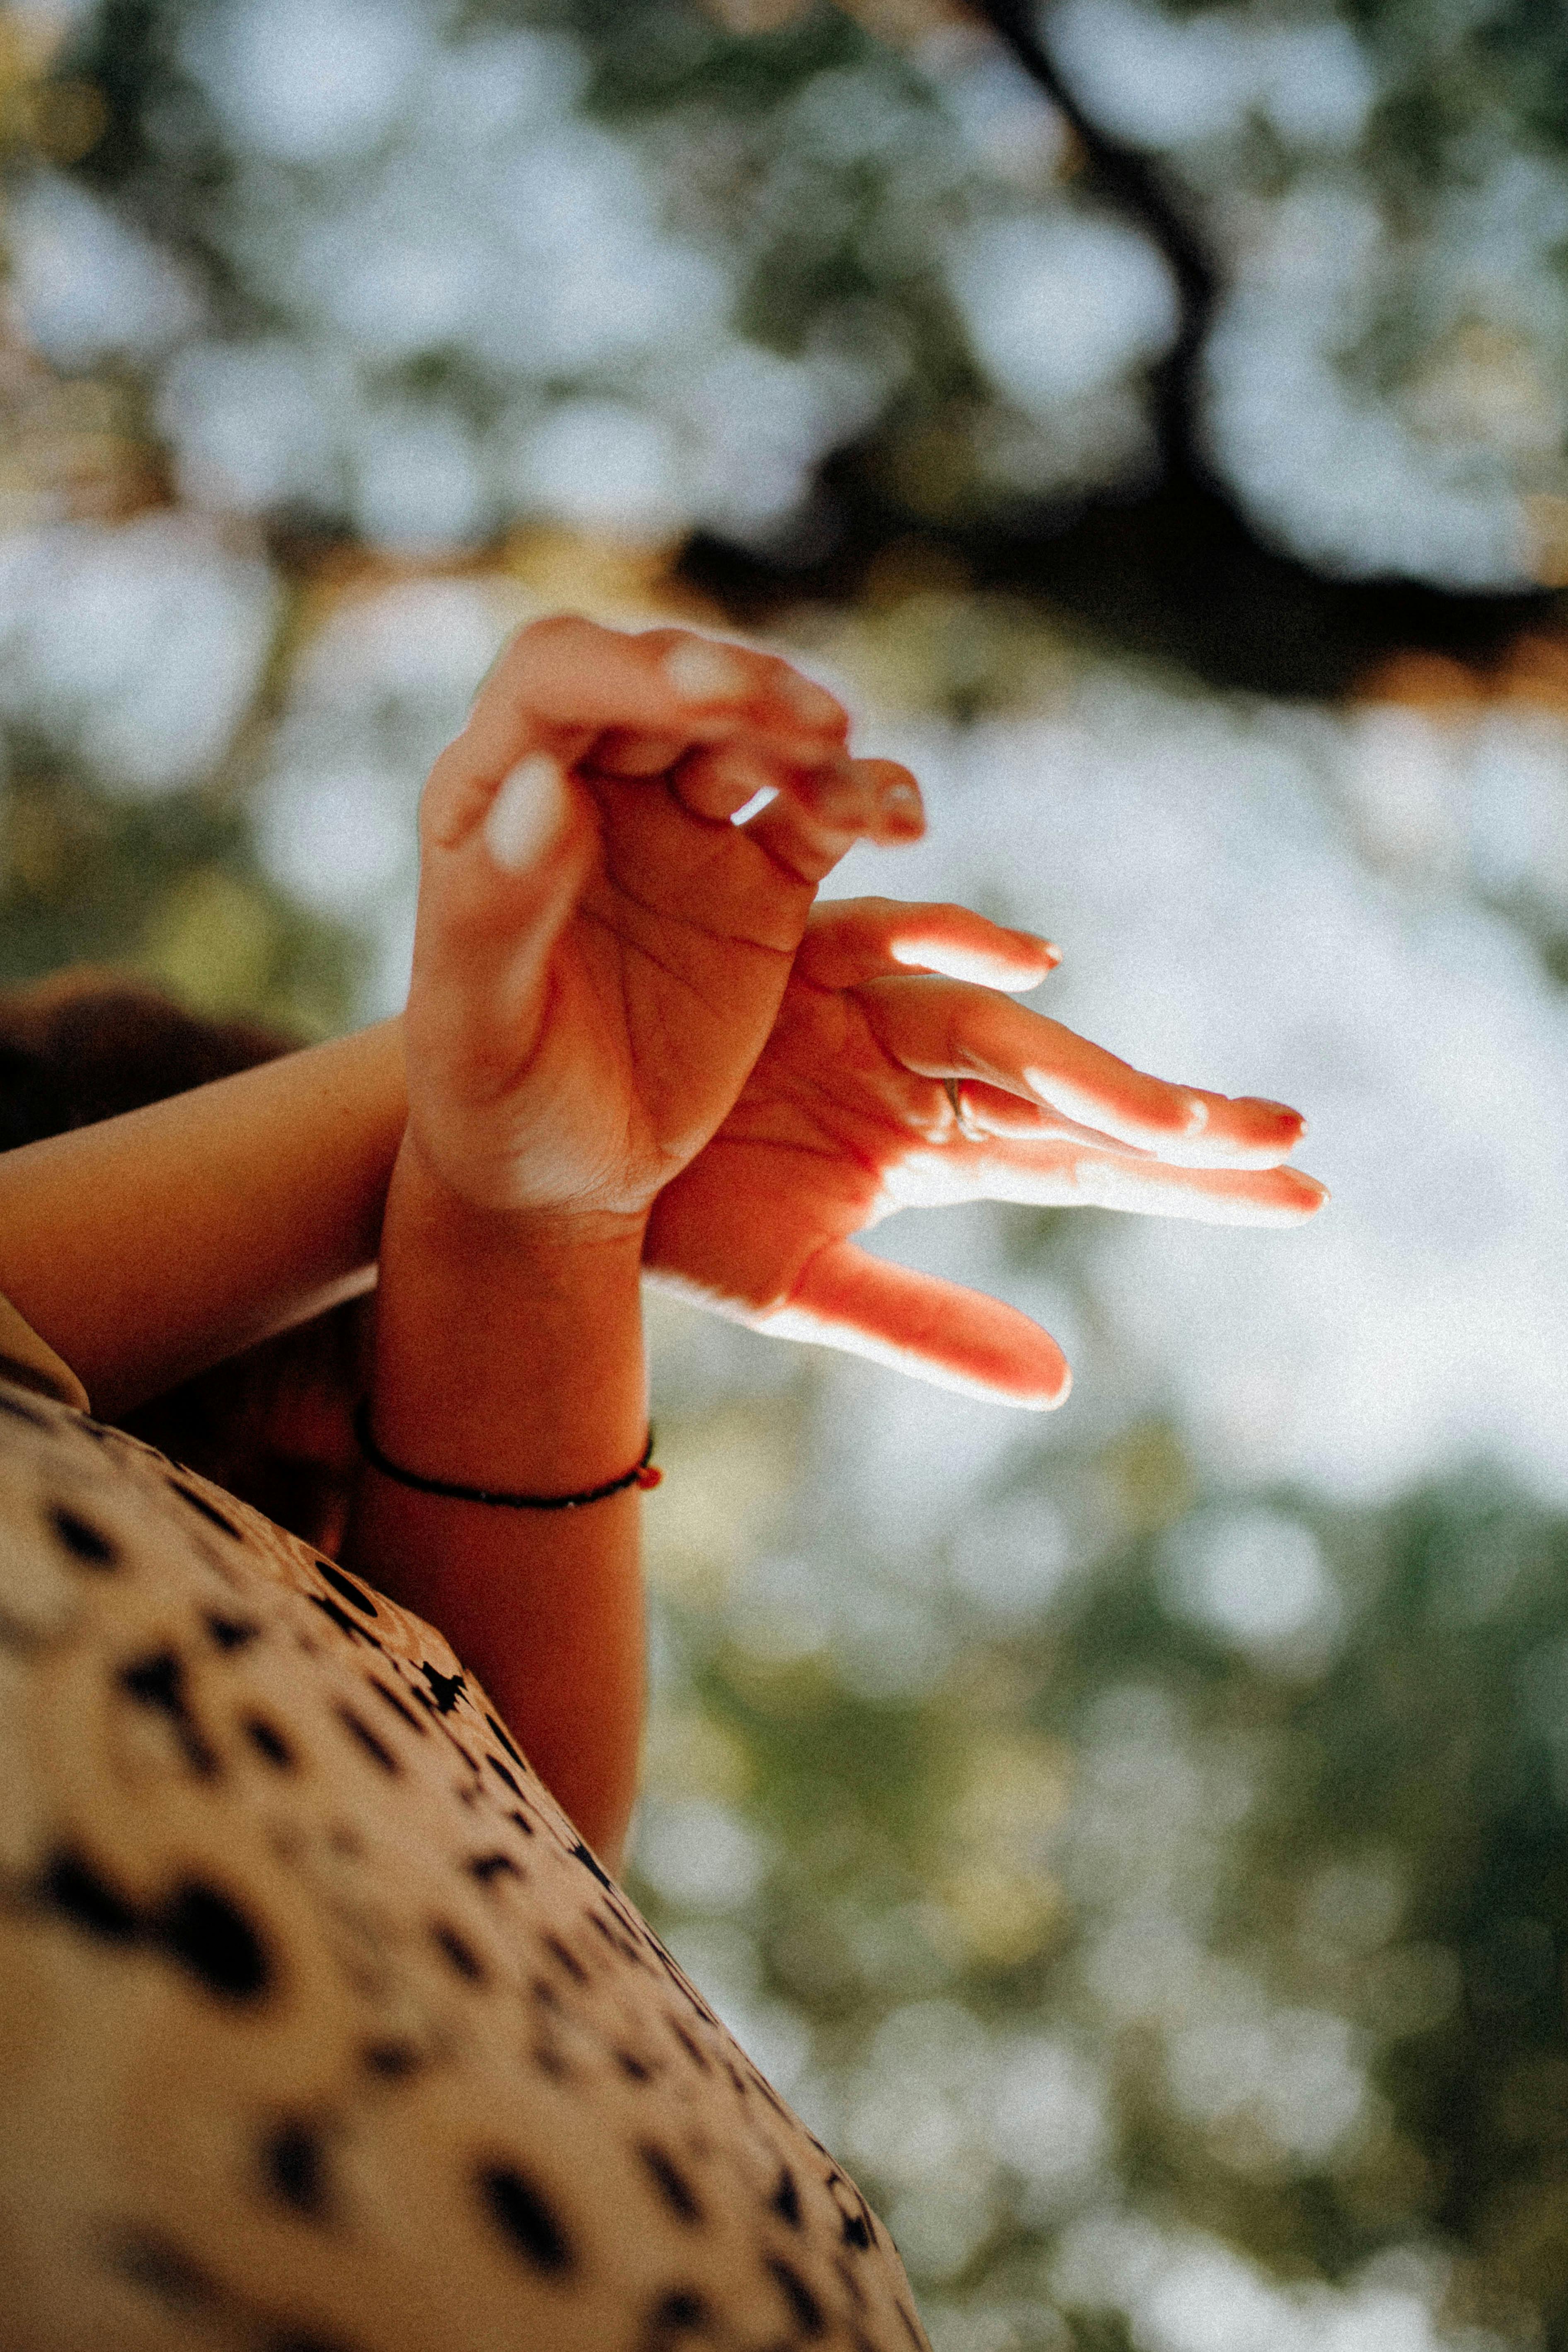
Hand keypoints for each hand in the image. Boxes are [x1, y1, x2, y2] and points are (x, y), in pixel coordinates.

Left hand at [402, 618, 923, 1232]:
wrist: (556, 1180)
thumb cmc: (490, 1102)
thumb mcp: (476, 1023)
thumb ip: (499, 908)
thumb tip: (545, 785)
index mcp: (492, 798)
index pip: (556, 680)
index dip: (631, 672)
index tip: (703, 694)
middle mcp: (587, 787)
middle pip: (667, 686)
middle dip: (742, 689)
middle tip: (808, 726)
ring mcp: (680, 828)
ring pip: (751, 735)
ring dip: (810, 740)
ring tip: (854, 795)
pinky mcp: (758, 881)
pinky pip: (819, 813)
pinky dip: (866, 801)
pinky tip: (900, 823)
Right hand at [645, 897, 1325, 1406]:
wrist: (550, 1158)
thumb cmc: (670, 1220)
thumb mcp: (800, 1287)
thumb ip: (927, 1328)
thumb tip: (1063, 1384)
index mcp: (928, 1142)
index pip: (1085, 1162)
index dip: (1190, 1177)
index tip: (1304, 1190)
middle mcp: (917, 1069)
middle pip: (1071, 1095)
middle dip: (1175, 1125)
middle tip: (1289, 1148)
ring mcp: (864, 1008)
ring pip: (1001, 1032)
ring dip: (1092, 1076)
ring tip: (1192, 1129)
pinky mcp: (798, 951)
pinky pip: (892, 935)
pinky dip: (957, 944)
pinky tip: (1037, 969)